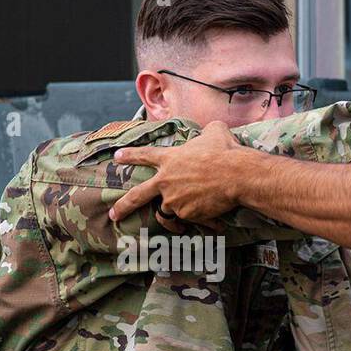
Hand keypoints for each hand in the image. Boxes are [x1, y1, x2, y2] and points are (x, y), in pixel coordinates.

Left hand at [109, 122, 246, 226]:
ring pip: (170, 211)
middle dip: (123, 206)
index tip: (117, 158)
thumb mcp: (216, 132)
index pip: (144, 155)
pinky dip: (202, 220)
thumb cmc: (226, 151)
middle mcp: (165, 181)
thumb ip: (208, 131)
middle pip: (137, 196)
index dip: (130, 156)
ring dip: (177, 213)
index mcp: (169, 158)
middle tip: (114, 215)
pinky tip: (215, 220)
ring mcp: (174, 199)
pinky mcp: (186, 214)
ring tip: (187, 217)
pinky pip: (191, 220)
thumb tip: (213, 129)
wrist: (236, 175)